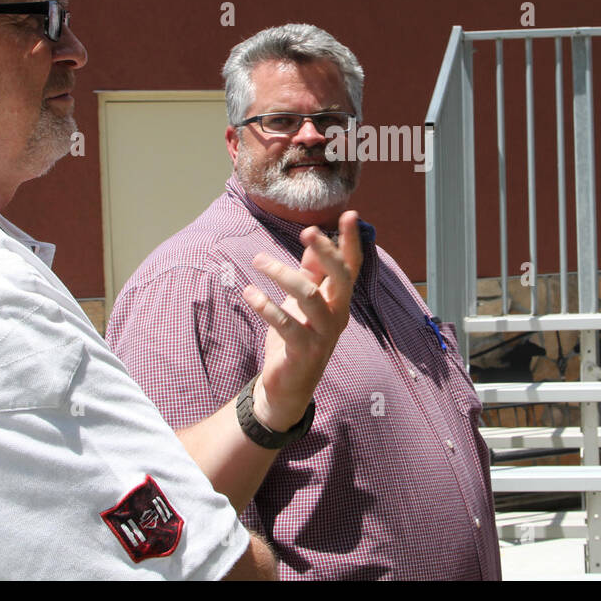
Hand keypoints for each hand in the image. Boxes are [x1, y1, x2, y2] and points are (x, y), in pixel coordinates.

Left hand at [242, 212, 362, 429]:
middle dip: (326, 251)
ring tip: (258, 260)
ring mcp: (322, 334)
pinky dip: (266, 305)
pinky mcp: (302, 351)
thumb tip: (314, 237)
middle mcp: (337, 315)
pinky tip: (250, 292)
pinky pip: (285, 323)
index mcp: (338, 301)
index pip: (351, 267)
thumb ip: (311, 273)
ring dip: (282, 273)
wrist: (287, 386)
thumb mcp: (303, 302)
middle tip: (307, 230)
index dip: (350, 242)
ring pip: (309, 295)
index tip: (349, 214)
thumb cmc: (296, 337)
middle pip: (340, 278)